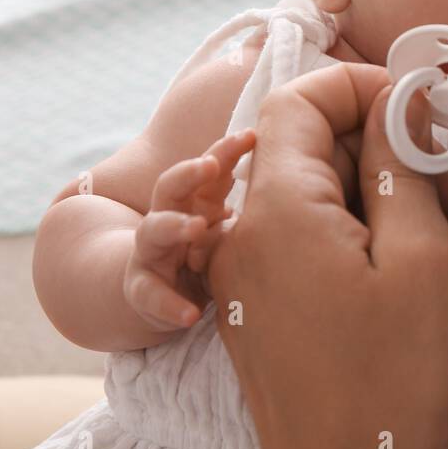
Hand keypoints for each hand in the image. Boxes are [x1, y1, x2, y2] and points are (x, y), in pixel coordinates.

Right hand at [124, 130, 255, 330]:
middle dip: (189, 172)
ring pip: (153, 231)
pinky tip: (190, 314)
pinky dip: (170, 304)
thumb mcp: (228, 228)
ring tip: (196, 227)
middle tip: (211, 165)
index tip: (251, 134)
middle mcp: (168, 218)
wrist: (156, 295)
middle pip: (171, 186)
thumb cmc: (204, 255)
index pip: (207, 168)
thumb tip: (304, 176)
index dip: (225, 150)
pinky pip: (151, 295)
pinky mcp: (143, 289)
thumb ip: (253, 205)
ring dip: (174, 225)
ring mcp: (152, 253)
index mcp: (195, 202)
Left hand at [206, 63, 447, 448]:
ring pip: (319, 202)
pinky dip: (366, 239)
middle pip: (312, 152)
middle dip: (389, 151)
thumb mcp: (423, 255)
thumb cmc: (399, 383)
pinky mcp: (267, 316)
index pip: (298, 100)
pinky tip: (426, 264)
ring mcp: (252, 283)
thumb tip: (399, 102)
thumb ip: (401, 163)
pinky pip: (311, 248)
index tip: (423, 110)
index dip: (364, 88)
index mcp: (275, 214)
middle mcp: (247, 241)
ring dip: (387, 198)